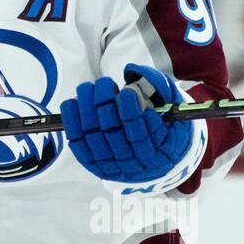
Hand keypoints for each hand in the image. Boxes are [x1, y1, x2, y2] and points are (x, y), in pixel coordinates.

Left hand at [60, 63, 194, 184]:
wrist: (153, 161)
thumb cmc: (162, 127)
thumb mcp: (171, 110)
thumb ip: (159, 91)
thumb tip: (133, 77)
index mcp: (157, 154)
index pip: (141, 135)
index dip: (132, 111)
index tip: (128, 91)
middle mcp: (133, 164)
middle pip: (112, 133)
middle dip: (105, 102)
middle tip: (105, 83)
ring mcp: (111, 165)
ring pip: (92, 136)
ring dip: (87, 106)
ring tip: (89, 88)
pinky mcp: (92, 163)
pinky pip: (76, 142)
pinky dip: (72, 120)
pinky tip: (74, 102)